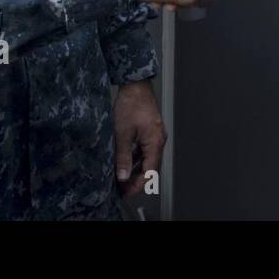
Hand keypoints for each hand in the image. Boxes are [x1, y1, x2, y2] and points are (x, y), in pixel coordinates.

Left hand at [113, 80, 164, 198]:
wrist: (135, 85)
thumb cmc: (132, 104)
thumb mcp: (123, 134)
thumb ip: (123, 157)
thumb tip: (122, 175)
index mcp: (155, 143)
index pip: (150, 172)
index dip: (138, 185)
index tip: (126, 192)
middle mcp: (158, 140)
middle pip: (150, 167)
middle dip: (136, 179)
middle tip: (121, 188)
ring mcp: (155, 135)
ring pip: (147, 158)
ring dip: (135, 169)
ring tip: (121, 176)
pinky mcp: (150, 130)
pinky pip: (144, 149)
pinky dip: (136, 157)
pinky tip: (125, 160)